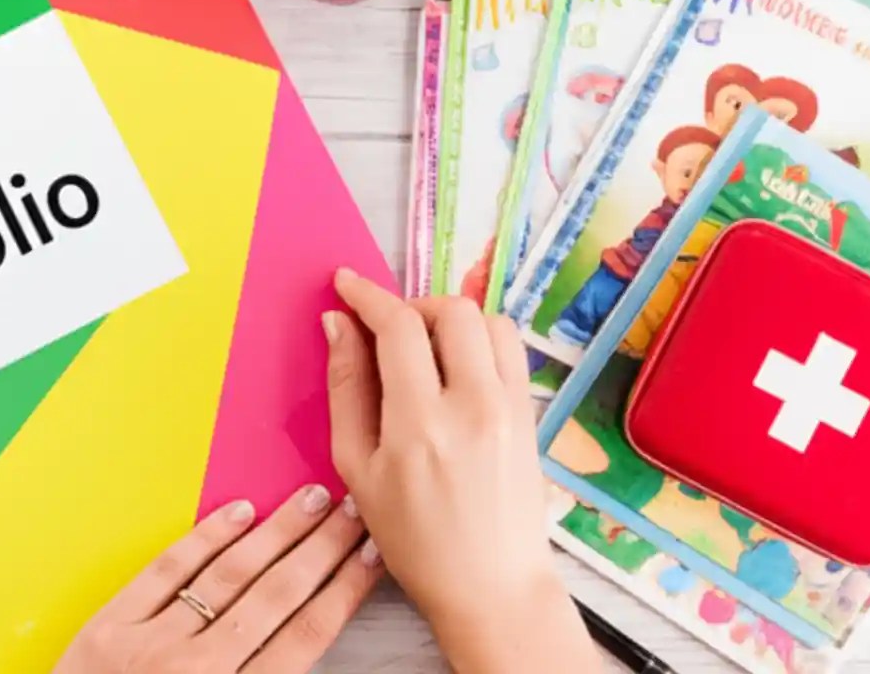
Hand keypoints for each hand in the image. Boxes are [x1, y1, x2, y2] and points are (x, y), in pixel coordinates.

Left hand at [55, 486, 380, 673]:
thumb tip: (311, 637)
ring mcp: (150, 645)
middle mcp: (198, 671)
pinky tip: (239, 511)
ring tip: (313, 500)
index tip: (373, 556)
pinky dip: (206, 537)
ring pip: (230, 575)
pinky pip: (167, 571)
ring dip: (278, 532)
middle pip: (277, 596)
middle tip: (356, 511)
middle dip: (324, 548)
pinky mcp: (108, 627)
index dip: (345, 590)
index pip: (306, 636)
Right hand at [323, 269, 599, 673]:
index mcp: (420, 423)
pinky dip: (480, 342)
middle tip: (387, 331)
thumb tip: (337, 326)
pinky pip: (510, 349)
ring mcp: (511, 407)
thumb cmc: (414, 540)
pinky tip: (458, 372)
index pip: (398, 325)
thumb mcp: (358, 471)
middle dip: (412, 306)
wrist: (491, 585)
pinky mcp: (531, 414)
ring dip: (452, 320)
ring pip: (488, 321)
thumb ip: (346, 391)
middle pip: (450, 309)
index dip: (368, 295)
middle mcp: (473, 404)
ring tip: (427, 350)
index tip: (347, 284)